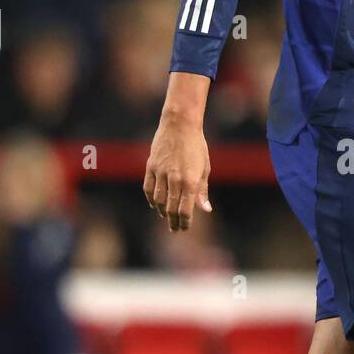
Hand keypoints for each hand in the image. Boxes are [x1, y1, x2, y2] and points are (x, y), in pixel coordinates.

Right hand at [143, 112, 211, 231]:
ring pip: (158, 200)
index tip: (184, 228)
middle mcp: (175, 179)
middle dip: (173, 221)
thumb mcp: (204, 168)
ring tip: (166, 216)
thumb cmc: (196, 146)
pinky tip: (155, 204)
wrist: (180, 124)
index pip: (185, 210)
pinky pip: (148, 188)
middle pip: (171, 208)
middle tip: (175, 229)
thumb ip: (202, 190)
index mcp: (191, 181)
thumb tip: (205, 209)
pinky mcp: (151, 166)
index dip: (184, 222)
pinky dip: (151, 199)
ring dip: (162, 211)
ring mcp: (161, 173)